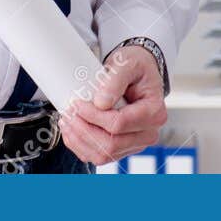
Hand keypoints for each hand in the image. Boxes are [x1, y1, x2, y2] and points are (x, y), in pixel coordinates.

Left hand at [60, 44, 167, 164]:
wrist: (138, 73)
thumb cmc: (136, 67)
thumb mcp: (128, 64)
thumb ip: (115, 81)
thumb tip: (100, 103)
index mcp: (154, 112)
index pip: (119, 123)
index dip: (93, 116)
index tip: (77, 103)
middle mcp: (148, 133)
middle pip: (111, 144)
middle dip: (83, 130)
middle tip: (68, 113)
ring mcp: (136, 143)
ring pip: (103, 155)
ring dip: (79, 141)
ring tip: (67, 121)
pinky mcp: (123, 148)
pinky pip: (100, 157)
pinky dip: (81, 147)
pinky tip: (71, 132)